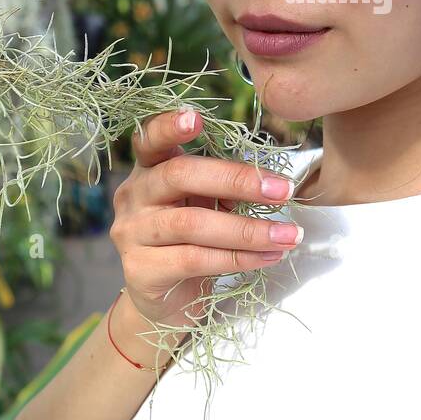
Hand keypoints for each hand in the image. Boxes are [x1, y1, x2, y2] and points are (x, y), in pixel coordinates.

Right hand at [110, 108, 302, 341]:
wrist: (167, 301)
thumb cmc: (193, 242)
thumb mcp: (205, 205)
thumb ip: (222, 187)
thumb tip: (270, 181)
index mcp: (149, 170)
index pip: (149, 140)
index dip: (168, 127)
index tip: (195, 117)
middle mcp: (133, 196)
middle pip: (179, 175)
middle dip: (236, 180)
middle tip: (283, 191)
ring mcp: (132, 234)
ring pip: (192, 223)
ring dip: (248, 229)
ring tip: (288, 235)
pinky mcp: (141, 271)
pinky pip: (194, 260)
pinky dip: (238, 258)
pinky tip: (267, 257)